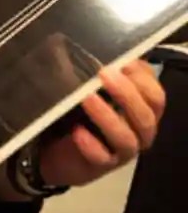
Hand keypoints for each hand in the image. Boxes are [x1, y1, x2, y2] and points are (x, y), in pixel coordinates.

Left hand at [39, 60, 165, 187]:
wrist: (57, 150)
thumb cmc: (80, 114)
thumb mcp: (88, 89)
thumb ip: (96, 72)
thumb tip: (92, 46)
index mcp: (141, 109)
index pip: (155, 95)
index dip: (141, 78)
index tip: (121, 61)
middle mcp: (138, 131)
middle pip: (145, 115)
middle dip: (127, 94)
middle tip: (104, 74)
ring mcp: (122, 151)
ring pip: (126, 137)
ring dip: (107, 116)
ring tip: (86, 98)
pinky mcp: (102, 166)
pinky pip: (102, 157)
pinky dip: (91, 145)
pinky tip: (78, 132)